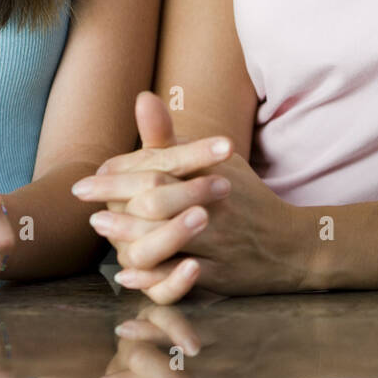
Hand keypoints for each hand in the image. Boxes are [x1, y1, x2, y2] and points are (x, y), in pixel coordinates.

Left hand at [74, 93, 311, 301]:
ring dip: (127, 236)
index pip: (157, 169)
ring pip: (165, 241)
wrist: (289, 243)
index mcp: (208, 175)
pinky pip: (180, 279)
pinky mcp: (219, 276)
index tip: (90, 179)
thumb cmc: (242, 198)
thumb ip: (171, 138)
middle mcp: (212, 207)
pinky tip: (126, 272)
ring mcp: (216, 243)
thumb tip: (141, 98)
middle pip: (156, 203)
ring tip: (102, 229)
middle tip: (88, 206)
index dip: (119, 175)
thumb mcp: (214, 160)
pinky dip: (151, 276)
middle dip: (116, 203)